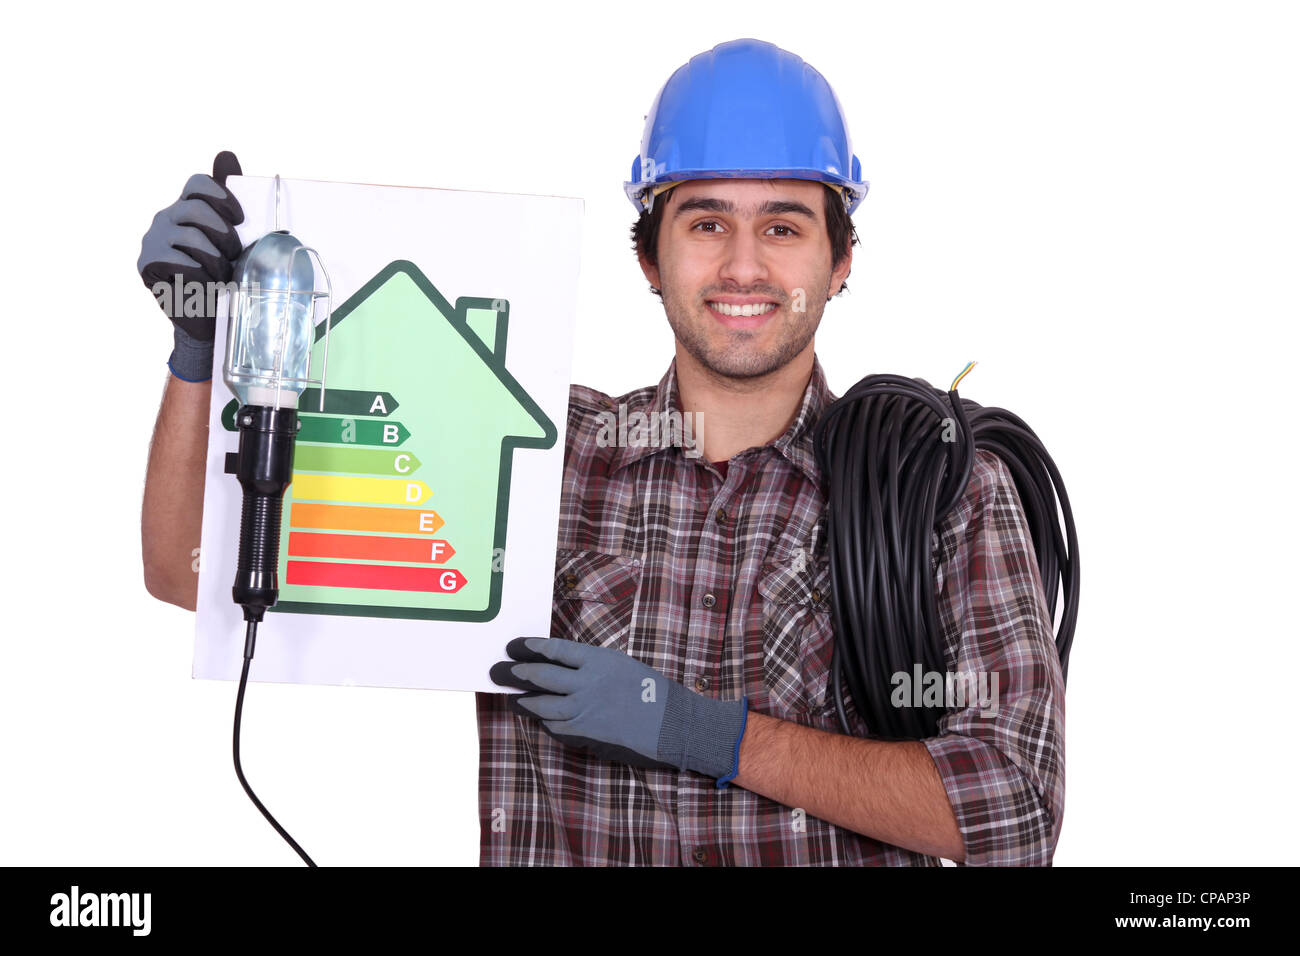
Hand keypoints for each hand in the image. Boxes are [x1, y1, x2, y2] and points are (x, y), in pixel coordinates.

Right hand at [138, 151, 244, 379]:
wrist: (210, 318)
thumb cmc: (225, 276)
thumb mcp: (235, 239)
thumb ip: (229, 201)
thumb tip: (225, 153)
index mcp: (187, 208)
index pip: (198, 183)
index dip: (222, 197)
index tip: (240, 219)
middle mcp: (165, 218)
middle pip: (195, 208)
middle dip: (223, 233)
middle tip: (235, 255)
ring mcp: (152, 239)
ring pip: (190, 236)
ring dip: (215, 259)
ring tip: (222, 275)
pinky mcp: (146, 263)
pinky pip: (177, 260)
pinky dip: (199, 275)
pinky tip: (203, 284)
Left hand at [490, 637, 748, 786]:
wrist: (674, 723)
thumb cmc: (653, 692)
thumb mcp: (623, 666)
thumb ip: (593, 667)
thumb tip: (564, 667)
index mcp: (599, 660)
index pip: (555, 650)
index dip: (530, 647)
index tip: (513, 646)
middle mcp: (587, 683)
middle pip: (541, 676)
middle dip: (515, 673)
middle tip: (497, 670)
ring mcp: (585, 710)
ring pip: (543, 705)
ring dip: (523, 702)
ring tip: (511, 699)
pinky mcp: (587, 733)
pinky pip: (557, 728)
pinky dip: (546, 723)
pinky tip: (539, 720)